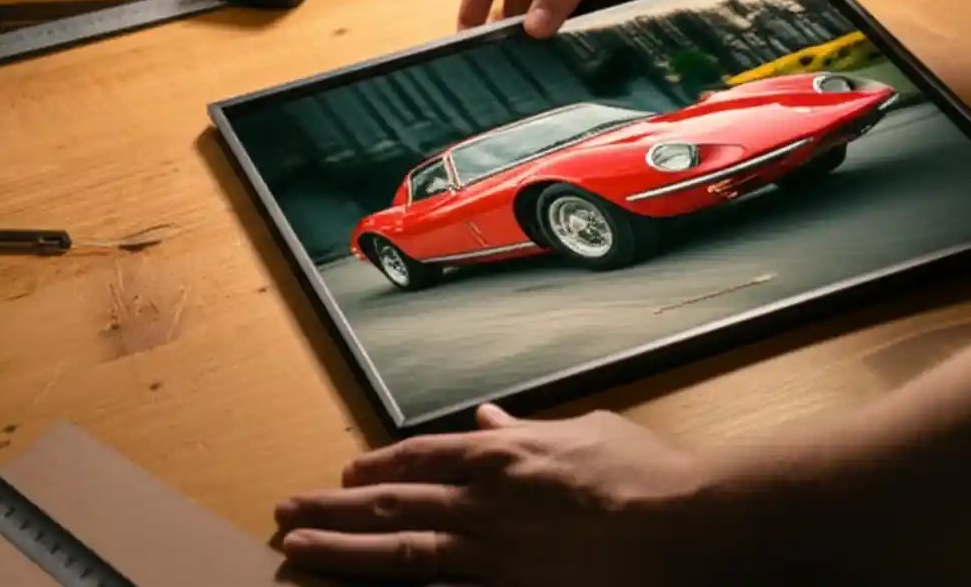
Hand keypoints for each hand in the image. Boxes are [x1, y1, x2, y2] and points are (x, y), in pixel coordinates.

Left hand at [274, 404, 715, 585]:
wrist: (685, 526)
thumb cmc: (646, 476)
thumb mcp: (585, 431)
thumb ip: (527, 429)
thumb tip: (489, 418)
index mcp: (501, 455)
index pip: (420, 456)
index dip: (377, 465)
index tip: (346, 475)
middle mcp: (482, 501)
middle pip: (389, 502)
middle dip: (331, 508)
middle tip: (285, 513)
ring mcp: (489, 552)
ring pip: (395, 550)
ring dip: (339, 549)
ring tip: (296, 549)